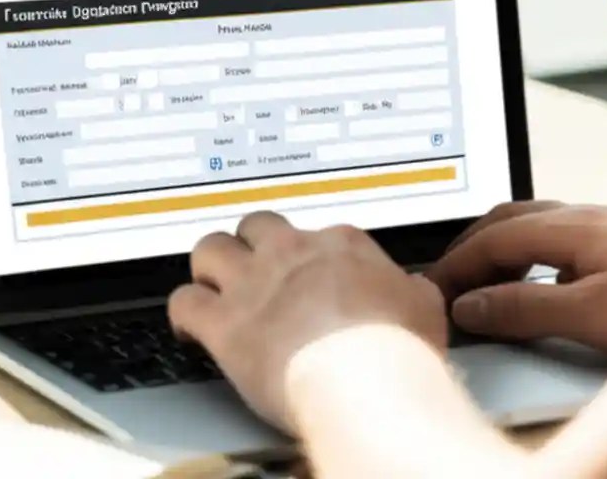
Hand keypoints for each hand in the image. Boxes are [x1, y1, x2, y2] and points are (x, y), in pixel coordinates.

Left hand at [168, 211, 446, 429]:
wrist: (365, 379)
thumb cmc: (396, 348)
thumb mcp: (423, 306)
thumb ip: (411, 290)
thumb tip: (413, 289)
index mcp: (340, 245)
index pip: (314, 234)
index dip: (308, 258)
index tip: (309, 277)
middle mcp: (291, 253)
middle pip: (255, 226)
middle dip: (250, 246)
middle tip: (254, 271)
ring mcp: (253, 284)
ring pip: (209, 249)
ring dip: (209, 269)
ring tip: (213, 289)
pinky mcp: (224, 323)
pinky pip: (184, 302)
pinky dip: (183, 314)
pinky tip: (190, 328)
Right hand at [425, 202, 606, 355]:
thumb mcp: (590, 316)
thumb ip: (525, 308)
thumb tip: (472, 304)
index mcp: (578, 223)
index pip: (498, 236)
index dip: (460, 262)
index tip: (437, 289)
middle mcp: (594, 215)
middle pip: (513, 218)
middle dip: (474, 245)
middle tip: (449, 279)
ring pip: (539, 222)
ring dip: (503, 246)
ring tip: (484, 280)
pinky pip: (563, 235)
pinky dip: (532, 253)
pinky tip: (538, 279)